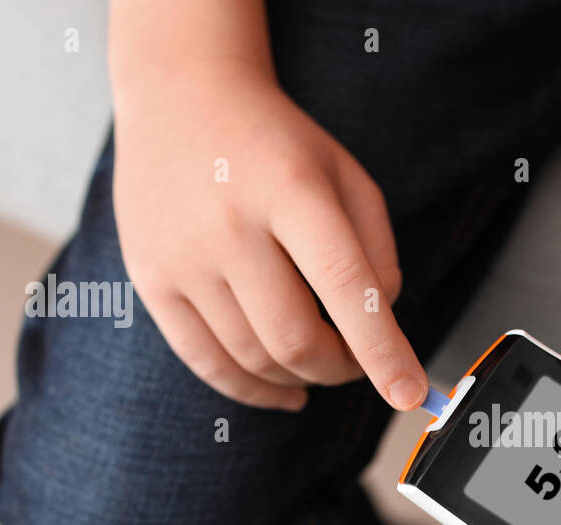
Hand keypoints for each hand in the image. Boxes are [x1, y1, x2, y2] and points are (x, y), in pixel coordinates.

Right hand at [111, 39, 422, 410]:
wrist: (181, 96)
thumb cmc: (278, 145)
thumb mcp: (348, 176)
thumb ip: (378, 254)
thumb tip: (380, 331)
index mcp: (292, 189)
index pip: (347, 287)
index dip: (382, 350)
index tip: (410, 394)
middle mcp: (229, 224)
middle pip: (295, 339)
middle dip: (341, 369)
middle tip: (358, 362)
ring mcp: (181, 255)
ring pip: (254, 359)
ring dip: (302, 378)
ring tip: (321, 361)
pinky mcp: (150, 278)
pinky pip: (206, 361)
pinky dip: (253, 391)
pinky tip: (285, 391)